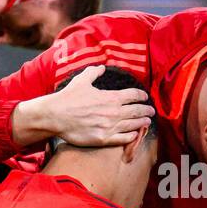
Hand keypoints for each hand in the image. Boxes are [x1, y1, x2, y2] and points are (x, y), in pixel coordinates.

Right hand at [12, 64, 154, 147]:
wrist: (55, 116)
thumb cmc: (68, 97)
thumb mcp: (82, 80)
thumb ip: (93, 73)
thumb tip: (101, 68)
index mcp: (111, 97)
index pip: (133, 95)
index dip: (141, 95)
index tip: (144, 97)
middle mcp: (114, 112)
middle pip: (137, 111)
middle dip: (146, 110)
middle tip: (151, 111)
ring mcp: (110, 127)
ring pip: (132, 125)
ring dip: (142, 123)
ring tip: (147, 122)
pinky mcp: (103, 139)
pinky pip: (123, 139)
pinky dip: (131, 136)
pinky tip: (134, 134)